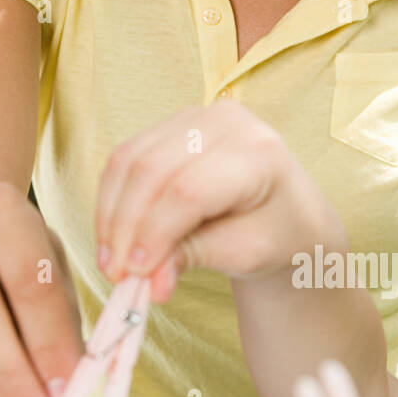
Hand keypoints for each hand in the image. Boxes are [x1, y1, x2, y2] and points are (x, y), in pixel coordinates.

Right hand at [96, 100, 345, 297]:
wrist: (287, 213)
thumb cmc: (274, 233)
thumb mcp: (243, 253)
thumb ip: (192, 258)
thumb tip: (145, 280)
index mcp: (259, 153)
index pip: (189, 191)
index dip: (154, 234)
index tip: (136, 275)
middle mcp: (228, 122)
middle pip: (151, 170)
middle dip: (124, 227)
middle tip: (115, 274)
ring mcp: (196, 117)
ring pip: (129, 161)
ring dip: (111, 216)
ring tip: (110, 262)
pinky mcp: (171, 125)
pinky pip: (125, 159)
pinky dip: (112, 200)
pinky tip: (112, 237)